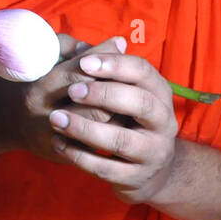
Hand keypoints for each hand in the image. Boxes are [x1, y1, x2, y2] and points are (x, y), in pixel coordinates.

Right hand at [0, 33, 124, 163]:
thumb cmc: (21, 81)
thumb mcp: (36, 58)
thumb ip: (69, 47)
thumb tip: (112, 46)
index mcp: (37, 91)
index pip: (78, 74)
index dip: (103, 58)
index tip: (120, 43)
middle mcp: (45, 119)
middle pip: (95, 107)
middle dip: (117, 90)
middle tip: (133, 75)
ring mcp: (55, 142)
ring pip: (99, 129)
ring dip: (120, 113)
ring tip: (132, 95)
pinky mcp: (63, 156)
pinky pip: (96, 145)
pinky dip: (111, 130)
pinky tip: (122, 116)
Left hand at [48, 50, 179, 203]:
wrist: (148, 171)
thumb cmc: (129, 121)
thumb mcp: (125, 93)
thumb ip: (112, 70)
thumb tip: (112, 41)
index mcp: (159, 93)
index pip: (143, 72)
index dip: (115, 65)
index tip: (85, 62)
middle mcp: (164, 121)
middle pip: (139, 102)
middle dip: (103, 94)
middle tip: (72, 91)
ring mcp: (153, 152)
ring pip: (120, 140)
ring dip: (85, 129)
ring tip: (56, 118)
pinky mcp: (136, 178)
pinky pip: (105, 168)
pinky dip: (79, 156)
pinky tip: (59, 143)